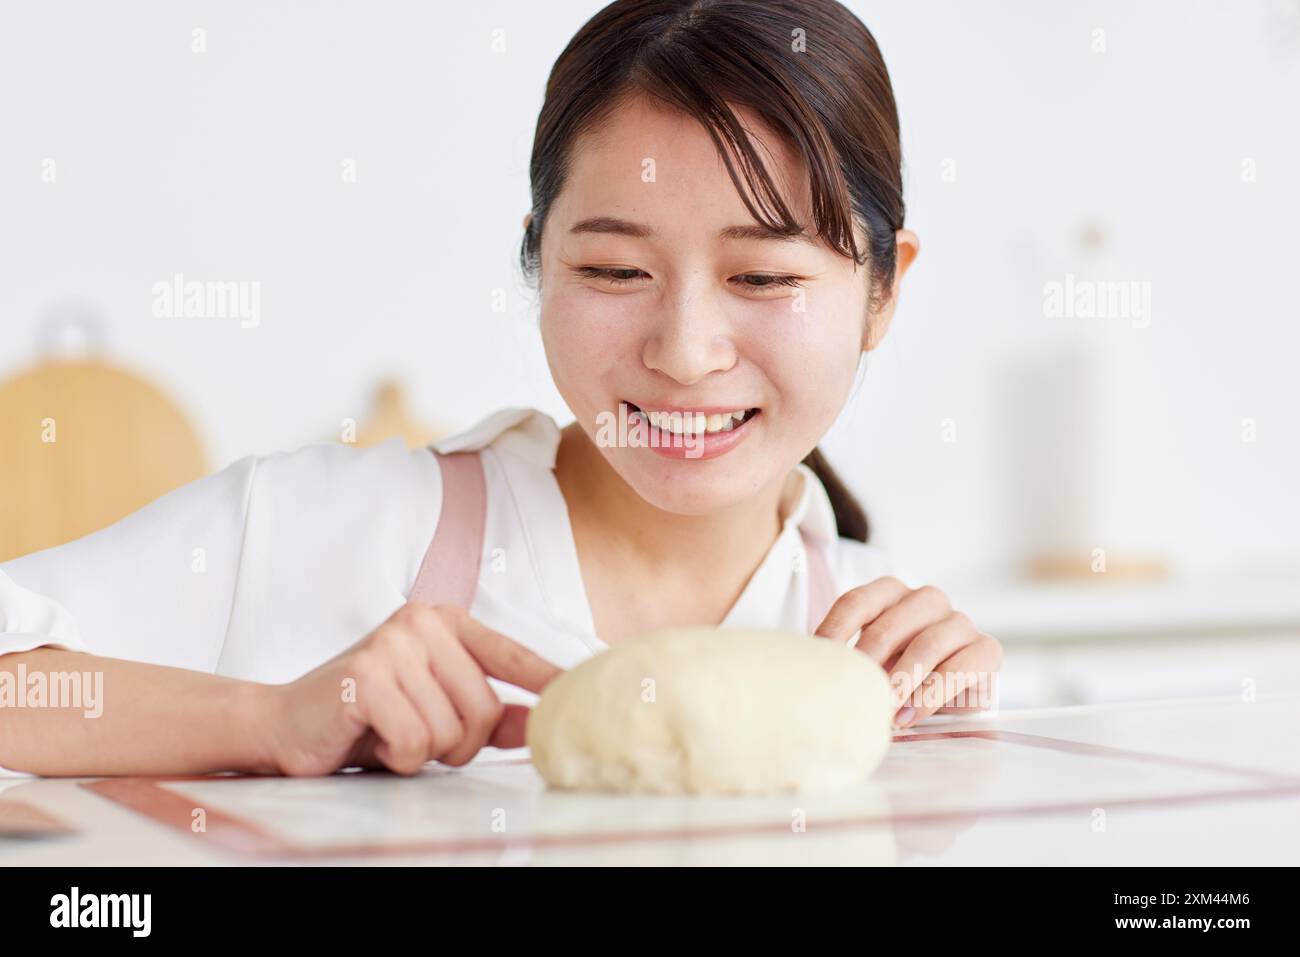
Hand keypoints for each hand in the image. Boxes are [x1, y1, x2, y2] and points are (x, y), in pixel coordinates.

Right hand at [261, 603, 560, 775]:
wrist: (284, 723)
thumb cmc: (365, 717)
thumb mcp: (435, 711)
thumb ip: (490, 715)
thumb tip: (543, 721)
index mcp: (444, 622)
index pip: (512, 654)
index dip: (548, 680)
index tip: (582, 694)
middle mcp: (421, 622)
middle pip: (485, 708)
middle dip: (459, 743)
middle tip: (416, 736)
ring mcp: (392, 644)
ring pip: (452, 729)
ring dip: (424, 752)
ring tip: (390, 733)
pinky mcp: (365, 675)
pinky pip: (415, 740)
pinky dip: (398, 756)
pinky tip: (372, 738)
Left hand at [814, 578, 1000, 728]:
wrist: (949, 699)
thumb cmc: (898, 676)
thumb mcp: (871, 663)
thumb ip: (847, 661)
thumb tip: (811, 670)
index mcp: (891, 593)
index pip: (857, 602)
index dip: (835, 630)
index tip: (820, 659)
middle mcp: (927, 600)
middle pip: (891, 625)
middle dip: (869, 662)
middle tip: (855, 692)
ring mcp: (959, 622)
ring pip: (928, 644)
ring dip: (902, 681)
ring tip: (884, 711)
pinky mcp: (986, 649)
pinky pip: (960, 667)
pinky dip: (932, 694)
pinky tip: (911, 716)